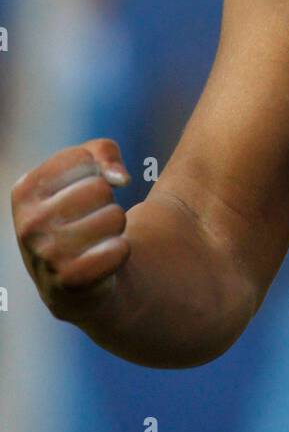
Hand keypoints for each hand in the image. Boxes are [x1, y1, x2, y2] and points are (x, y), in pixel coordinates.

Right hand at [10, 139, 131, 320]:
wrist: (70, 278)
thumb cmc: (79, 212)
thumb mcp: (85, 170)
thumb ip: (103, 152)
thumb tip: (121, 178)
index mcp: (24, 191)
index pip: (81, 158)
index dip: (95, 170)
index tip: (83, 186)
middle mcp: (29, 223)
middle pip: (100, 189)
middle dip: (107, 200)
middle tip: (91, 218)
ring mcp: (47, 254)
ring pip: (115, 217)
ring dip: (115, 226)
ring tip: (96, 238)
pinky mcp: (71, 279)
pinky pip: (120, 249)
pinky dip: (121, 251)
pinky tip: (102, 259)